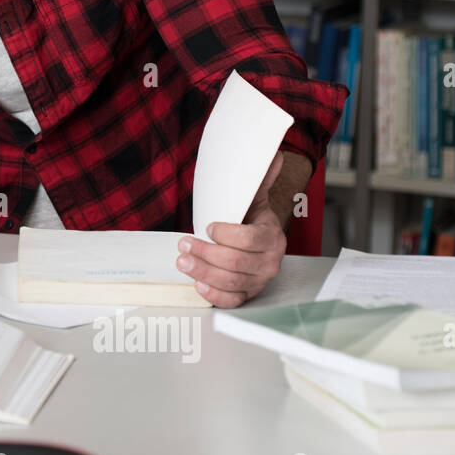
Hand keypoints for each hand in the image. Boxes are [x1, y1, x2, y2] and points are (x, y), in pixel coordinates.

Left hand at [175, 151, 286, 307]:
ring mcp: (259, 281)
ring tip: (182, 260)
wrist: (255, 241)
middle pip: (236, 262)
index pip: (251, 239)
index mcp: (272, 236)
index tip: (207, 226)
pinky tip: (197, 284)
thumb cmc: (249, 219)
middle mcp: (270, 262)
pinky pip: (232, 300)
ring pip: (231, 281)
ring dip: (202, 271)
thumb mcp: (253, 198)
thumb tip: (271, 154)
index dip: (227, 234)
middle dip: (206, 252)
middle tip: (183, 243)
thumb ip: (258, 179)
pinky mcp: (247, 295)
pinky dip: (214, 294)